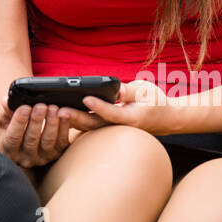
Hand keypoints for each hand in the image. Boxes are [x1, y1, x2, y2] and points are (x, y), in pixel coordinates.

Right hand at [0, 101, 73, 168]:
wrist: (25, 144)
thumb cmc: (11, 131)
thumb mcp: (4, 122)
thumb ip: (6, 111)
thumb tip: (6, 101)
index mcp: (9, 149)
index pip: (13, 137)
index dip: (19, 122)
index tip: (25, 108)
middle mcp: (25, 157)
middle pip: (32, 139)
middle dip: (37, 121)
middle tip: (41, 106)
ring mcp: (42, 157)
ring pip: (48, 141)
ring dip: (52, 124)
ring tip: (53, 109)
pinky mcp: (56, 154)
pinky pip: (61, 142)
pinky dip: (64, 128)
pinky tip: (64, 115)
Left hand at [61, 79, 175, 135]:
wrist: (166, 120)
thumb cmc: (156, 102)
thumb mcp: (147, 91)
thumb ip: (130, 91)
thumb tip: (116, 90)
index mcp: (133, 118)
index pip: (113, 112)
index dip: (99, 106)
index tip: (85, 98)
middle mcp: (121, 128)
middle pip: (95, 124)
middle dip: (76, 117)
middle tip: (59, 110)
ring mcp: (114, 131)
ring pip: (90, 128)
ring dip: (72, 122)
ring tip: (54, 114)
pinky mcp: (109, 130)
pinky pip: (91, 128)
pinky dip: (76, 123)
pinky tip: (60, 118)